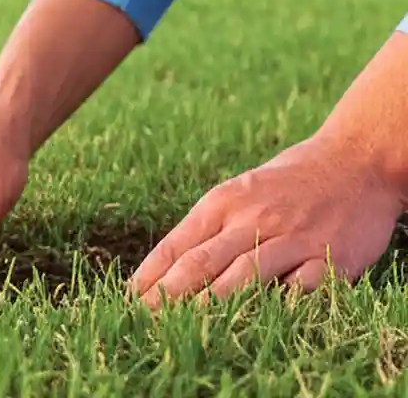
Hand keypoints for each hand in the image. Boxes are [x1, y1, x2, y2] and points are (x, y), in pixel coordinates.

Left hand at [129, 135, 406, 307]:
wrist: (355, 161)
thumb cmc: (287, 183)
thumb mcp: (239, 192)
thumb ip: (209, 227)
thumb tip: (164, 268)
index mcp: (224, 202)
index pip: (178, 244)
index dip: (151, 275)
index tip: (129, 299)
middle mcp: (253, 219)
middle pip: (202, 262)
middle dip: (169, 294)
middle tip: (144, 319)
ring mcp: (292, 238)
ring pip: (244, 275)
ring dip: (213, 303)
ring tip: (185, 325)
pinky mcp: (331, 257)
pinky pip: (303, 286)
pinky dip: (282, 303)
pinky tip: (261, 319)